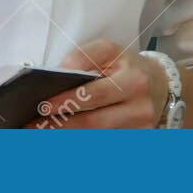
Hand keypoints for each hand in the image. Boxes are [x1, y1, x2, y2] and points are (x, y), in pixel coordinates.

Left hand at [28, 38, 168, 128]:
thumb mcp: (110, 50)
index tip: (42, 106)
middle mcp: (139, 106)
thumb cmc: (127, 66)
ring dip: (67, 135)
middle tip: (33, 126)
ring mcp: (139, 128)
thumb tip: (58, 71)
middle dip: (60, 124)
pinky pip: (104, 141)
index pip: (94, 93)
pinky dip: (82, 140)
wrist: (160, 85)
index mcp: (132, 79)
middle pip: (93, 121)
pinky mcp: (136, 139)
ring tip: (41, 132)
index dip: (67, 100)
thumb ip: (84, 56)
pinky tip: (62, 137)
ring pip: (96, 135)